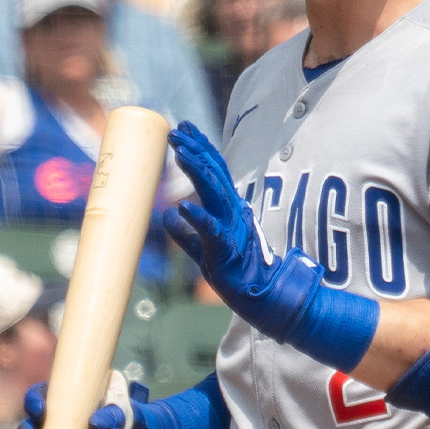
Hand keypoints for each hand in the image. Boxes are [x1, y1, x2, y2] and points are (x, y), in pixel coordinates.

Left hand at [166, 122, 375, 368]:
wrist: (263, 299)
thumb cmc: (237, 274)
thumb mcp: (203, 249)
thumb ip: (185, 233)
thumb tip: (166, 215)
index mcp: (228, 210)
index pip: (214, 172)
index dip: (200, 149)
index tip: (183, 129)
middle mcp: (232, 213)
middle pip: (214, 174)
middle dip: (195, 150)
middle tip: (176, 131)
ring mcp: (232, 229)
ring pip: (214, 194)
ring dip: (197, 171)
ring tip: (178, 152)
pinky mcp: (227, 251)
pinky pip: (212, 231)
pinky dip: (198, 217)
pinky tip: (182, 205)